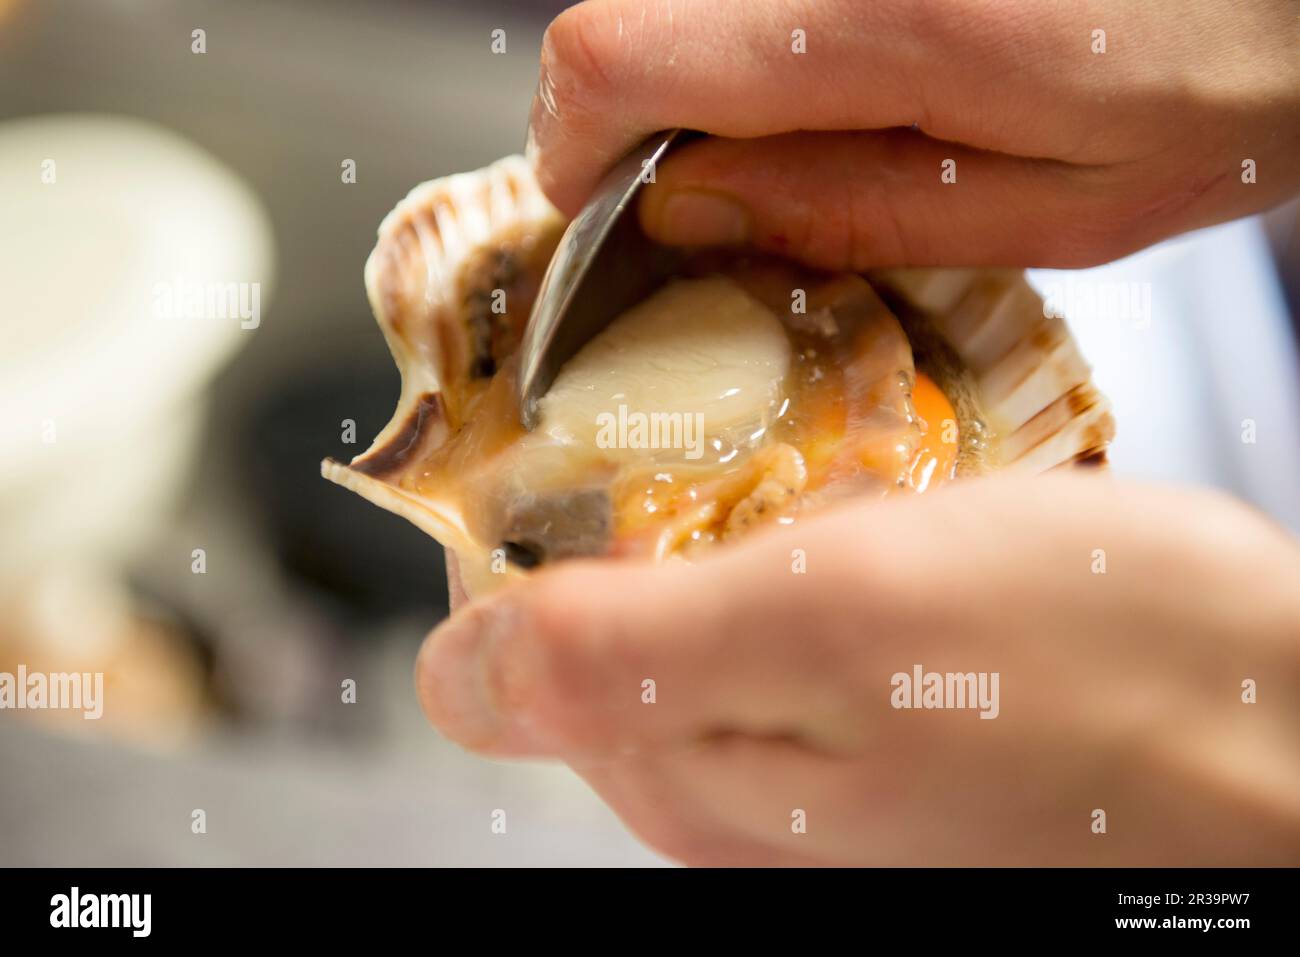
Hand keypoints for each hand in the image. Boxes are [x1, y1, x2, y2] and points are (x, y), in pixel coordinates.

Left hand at [417, 474, 1299, 864]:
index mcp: (687, 769)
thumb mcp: (838, 622)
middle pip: (594, 626)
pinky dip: (788, 536)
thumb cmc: (1098, 670)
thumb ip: (627, 656)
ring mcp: (807, 755)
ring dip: (704, 512)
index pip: (510, 647)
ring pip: (688, 610)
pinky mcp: (877, 720)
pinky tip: (849, 494)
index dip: (511, 523)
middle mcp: (731, 784)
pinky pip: (782, 613)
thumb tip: (452, 673)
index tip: (551, 420)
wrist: (1281, 735)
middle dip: (607, 507)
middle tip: (672, 402)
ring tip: (772, 434)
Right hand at [526, 0, 1299, 269]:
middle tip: (724, 196)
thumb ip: (854, 212)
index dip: (570, 145)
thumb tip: (691, 213)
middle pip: (627, 15)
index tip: (609, 211)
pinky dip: (768, 49)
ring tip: (819, 141)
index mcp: (890, 22)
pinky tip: (857, 85)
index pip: (613, 51)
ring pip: (692, 4)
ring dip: (712, 83)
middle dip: (639, 124)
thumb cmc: (1230, 81)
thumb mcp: (1053, 210)